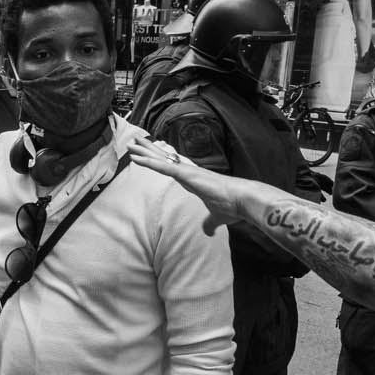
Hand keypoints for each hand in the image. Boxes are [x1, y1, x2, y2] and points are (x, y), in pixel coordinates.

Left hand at [126, 135, 245, 233]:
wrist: (243, 200)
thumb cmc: (232, 206)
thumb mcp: (216, 217)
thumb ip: (209, 223)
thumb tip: (208, 231)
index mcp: (195, 179)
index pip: (174, 167)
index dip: (162, 161)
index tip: (152, 154)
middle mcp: (190, 172)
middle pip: (164, 159)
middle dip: (150, 150)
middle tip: (136, 142)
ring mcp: (188, 172)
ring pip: (161, 160)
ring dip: (145, 152)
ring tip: (131, 145)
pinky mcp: (187, 174)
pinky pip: (164, 167)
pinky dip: (150, 163)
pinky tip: (137, 158)